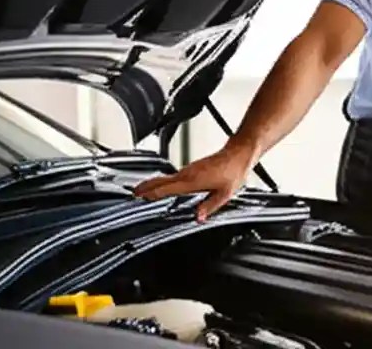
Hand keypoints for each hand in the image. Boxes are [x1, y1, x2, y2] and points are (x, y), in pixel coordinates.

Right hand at [132, 140, 256, 221]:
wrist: (238, 155)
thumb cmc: (233, 172)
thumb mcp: (225, 194)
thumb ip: (209, 206)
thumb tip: (198, 217)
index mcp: (192, 181)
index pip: (166, 188)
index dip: (151, 193)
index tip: (139, 198)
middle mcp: (187, 174)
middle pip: (160, 181)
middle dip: (145, 187)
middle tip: (133, 194)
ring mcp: (189, 169)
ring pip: (166, 178)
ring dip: (153, 184)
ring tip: (142, 192)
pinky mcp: (192, 168)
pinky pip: (173, 176)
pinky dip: (163, 182)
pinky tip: (163, 188)